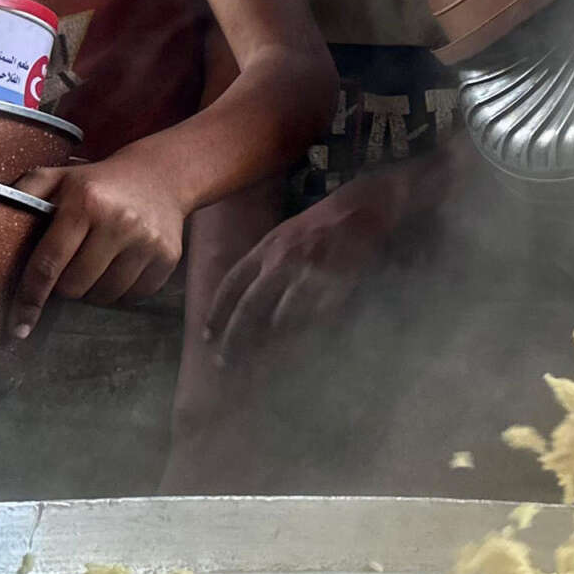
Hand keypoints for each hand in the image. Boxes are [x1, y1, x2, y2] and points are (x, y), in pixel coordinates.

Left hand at [10, 145, 192, 335]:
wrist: (161, 175)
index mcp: (85, 202)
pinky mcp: (167, 257)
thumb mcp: (59, 177)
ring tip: (97, 263)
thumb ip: (25, 193)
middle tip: (71, 264)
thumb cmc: (98, 182)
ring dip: (93, 290)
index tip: (19, 327)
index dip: (30, 299)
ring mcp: (146, 241)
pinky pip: (132, 297)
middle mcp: (118, 221)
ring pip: (104, 296)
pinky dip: (120, 291)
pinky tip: (120, 266)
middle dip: (65, 285)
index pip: (49, 264)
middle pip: (75, 287)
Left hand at [201, 170, 407, 367]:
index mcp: (268, 247)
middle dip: (234, 338)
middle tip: (223, 363)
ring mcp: (308, 272)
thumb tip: (246, 291)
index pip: (232, 284)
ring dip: (267, 345)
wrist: (366, 204)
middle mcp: (281, 260)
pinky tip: (296, 355)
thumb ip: (267, 258)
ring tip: (257, 369)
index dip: (217, 312)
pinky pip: (315, 318)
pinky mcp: (334, 283)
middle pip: (250, 307)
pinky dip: (304, 338)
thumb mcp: (288, 232)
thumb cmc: (327, 219)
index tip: (207, 336)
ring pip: (280, 319)